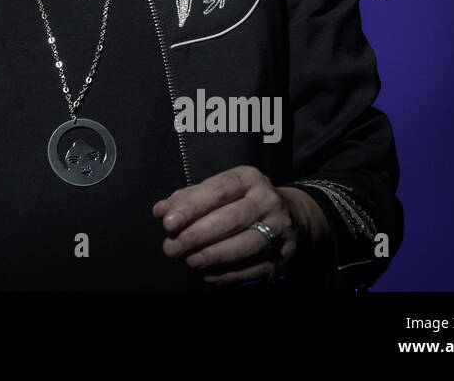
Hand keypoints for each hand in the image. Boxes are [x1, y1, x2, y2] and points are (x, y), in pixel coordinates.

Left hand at [152, 165, 321, 285]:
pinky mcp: (284, 255)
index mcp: (248, 179)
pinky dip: (230, 274)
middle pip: (231, 219)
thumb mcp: (220, 190)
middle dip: (198, 235)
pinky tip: (210, 275)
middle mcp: (267, 201)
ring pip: (246, 244)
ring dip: (214, 255)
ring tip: (191, 261)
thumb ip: (188, 198)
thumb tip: (161, 210)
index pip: (217, 190)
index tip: (168, 222)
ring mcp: (279, 228)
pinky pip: (255, 267)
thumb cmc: (243, 201)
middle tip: (172, 247)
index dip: (191, 207)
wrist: (293, 215)